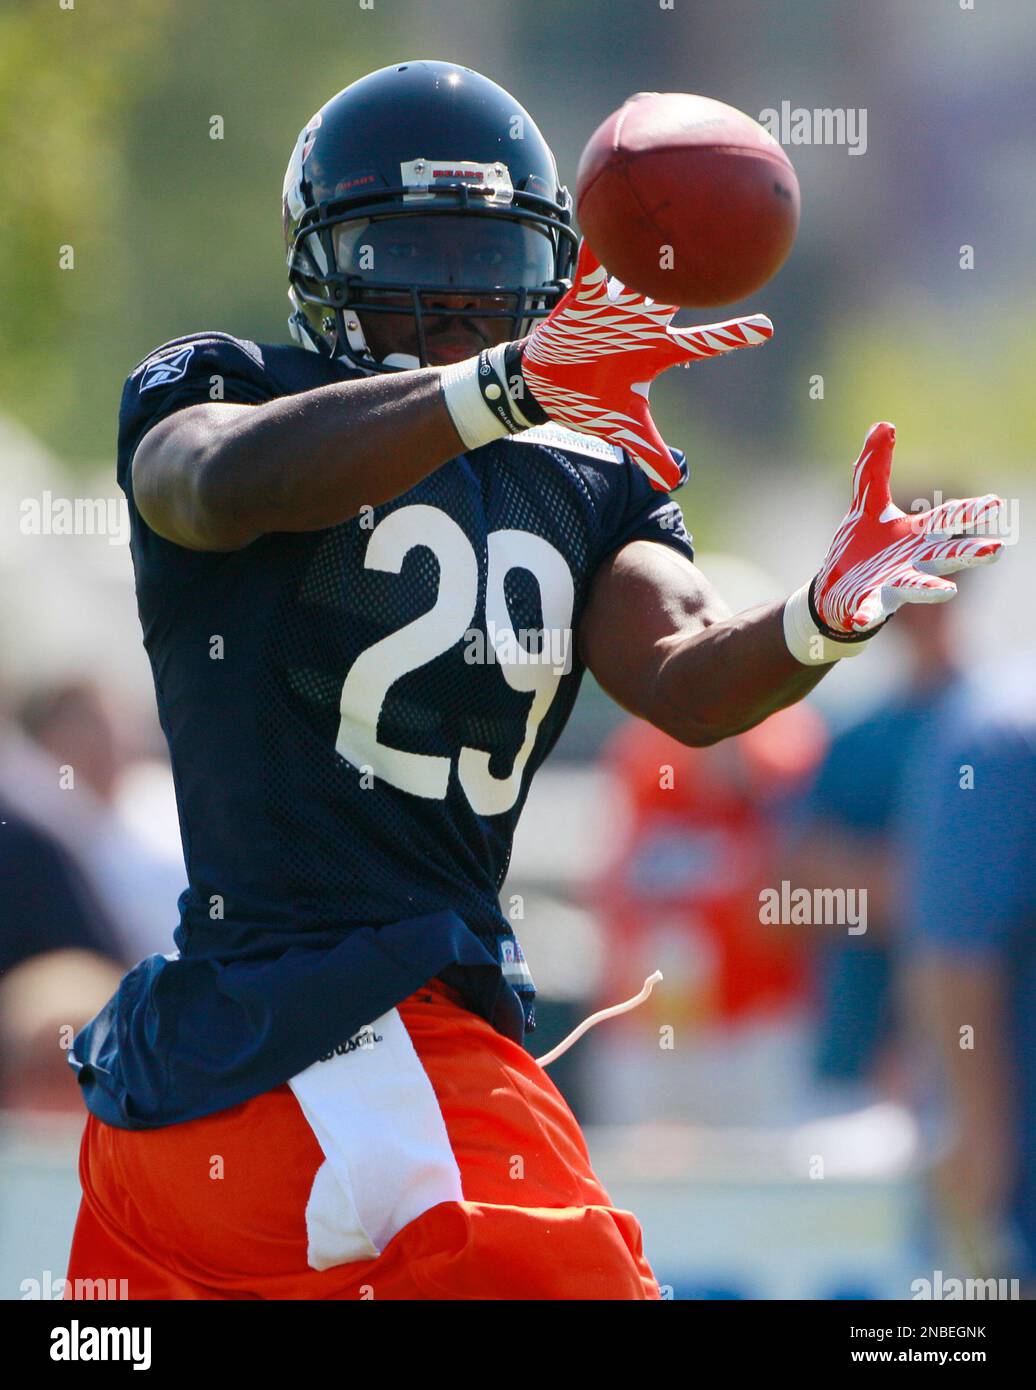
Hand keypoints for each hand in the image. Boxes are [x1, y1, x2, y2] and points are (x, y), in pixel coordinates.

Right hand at [520, 240, 772, 490]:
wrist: (546, 384)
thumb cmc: (591, 399)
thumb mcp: (623, 428)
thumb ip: (648, 451)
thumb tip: (670, 483)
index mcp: (656, 350)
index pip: (701, 342)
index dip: (731, 335)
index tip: (767, 328)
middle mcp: (641, 323)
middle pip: (676, 297)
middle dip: (697, 276)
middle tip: (725, 251)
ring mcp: (613, 310)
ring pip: (637, 280)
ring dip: (648, 257)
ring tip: (666, 228)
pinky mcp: (582, 302)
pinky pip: (589, 276)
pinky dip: (593, 256)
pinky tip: (598, 233)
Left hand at [813, 421, 1003, 634]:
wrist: (837, 588)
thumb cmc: (862, 546)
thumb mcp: (866, 504)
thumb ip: (874, 468)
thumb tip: (884, 423)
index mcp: (915, 536)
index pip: (947, 520)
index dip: (970, 511)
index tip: (996, 503)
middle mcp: (911, 562)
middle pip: (944, 556)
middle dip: (968, 553)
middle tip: (995, 551)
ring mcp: (892, 584)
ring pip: (916, 587)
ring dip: (931, 590)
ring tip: (948, 593)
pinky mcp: (868, 603)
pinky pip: (870, 611)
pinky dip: (868, 614)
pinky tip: (863, 620)